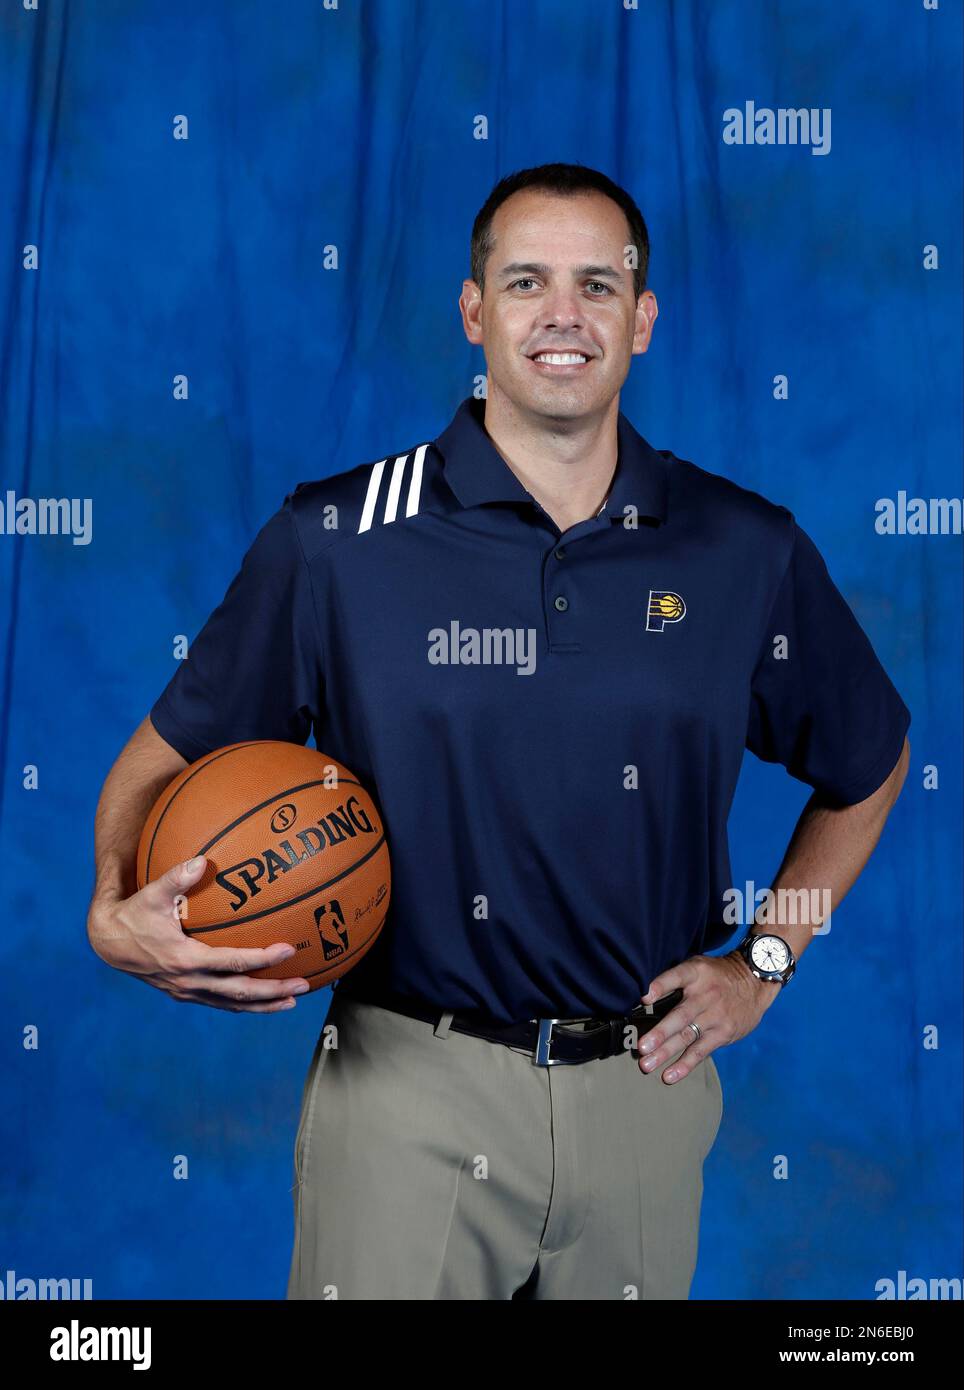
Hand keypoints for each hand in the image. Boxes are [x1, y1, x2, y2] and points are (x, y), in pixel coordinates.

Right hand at [87, 855, 309, 1011]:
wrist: (108, 943)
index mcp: (186, 959)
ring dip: (264, 1004)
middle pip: (240, 993)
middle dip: (274, 991)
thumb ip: (176, 877)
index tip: (289, 949)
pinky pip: (221, 1003)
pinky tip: (263, 999)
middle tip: (305, 985)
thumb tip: (202, 860)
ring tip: (293, 1001)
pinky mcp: (186, 993)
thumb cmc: (133, 914)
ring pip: (232, 1004)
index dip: (263, 959)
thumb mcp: (151, 894)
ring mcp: (188, 991)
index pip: (232, 963)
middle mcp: (189, 982)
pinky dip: (244, 1003)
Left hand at [636, 950, 779, 1082]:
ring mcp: (715, 1016)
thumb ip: (675, 979)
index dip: (659, 986)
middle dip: (660, 1033)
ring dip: (666, 1052)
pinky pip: (701, 1051)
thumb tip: (644, 997)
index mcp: (696, 974)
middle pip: (680, 1015)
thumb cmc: (717, 976)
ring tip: (647, 1064)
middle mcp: (705, 995)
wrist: (754, 983)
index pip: (676, 977)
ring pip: (687, 1036)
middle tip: (642, 1047)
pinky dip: (685, 1064)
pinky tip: (669, 1075)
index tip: (643, 998)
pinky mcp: (723, 1033)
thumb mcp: (698, 966)